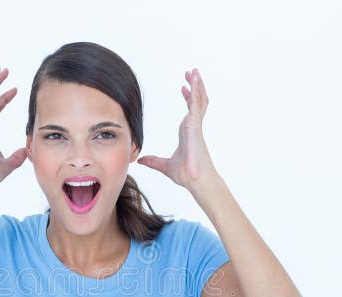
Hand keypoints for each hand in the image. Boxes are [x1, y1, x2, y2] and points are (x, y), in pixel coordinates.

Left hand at [136, 68, 218, 191]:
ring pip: (199, 99)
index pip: (190, 111)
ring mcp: (195, 125)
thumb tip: (141, 160)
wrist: (194, 180)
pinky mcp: (195, 125)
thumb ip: (153, 161)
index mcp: (188, 132)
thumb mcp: (165, 165)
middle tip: (190, 73)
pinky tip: (194, 79)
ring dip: (197, 84)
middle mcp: (193, 126)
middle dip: (194, 87)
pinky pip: (197, 104)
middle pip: (197, 101)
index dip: (188, 98)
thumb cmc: (186, 175)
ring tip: (194, 71)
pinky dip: (196, 90)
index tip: (183, 88)